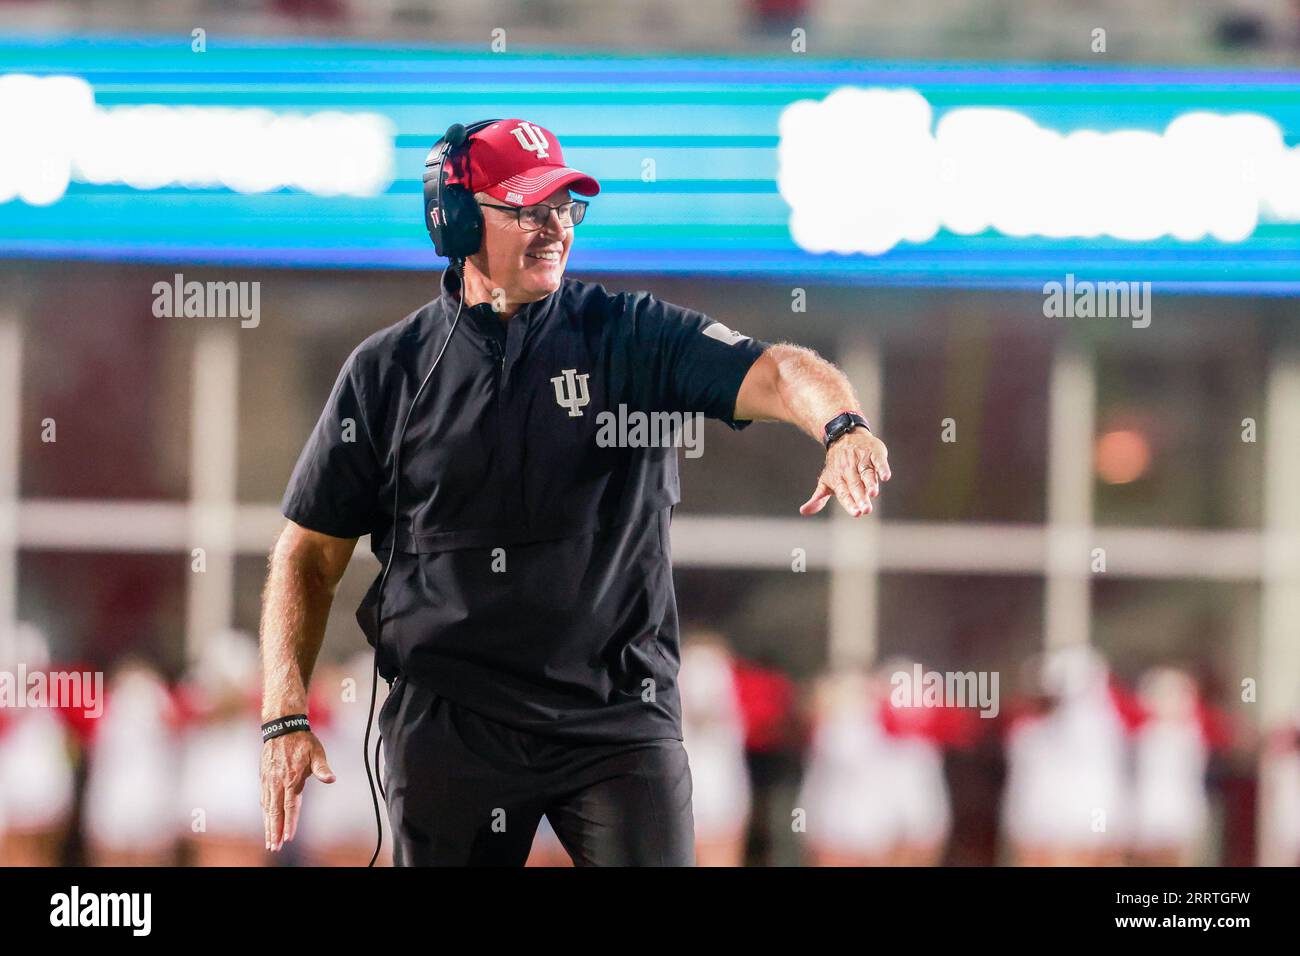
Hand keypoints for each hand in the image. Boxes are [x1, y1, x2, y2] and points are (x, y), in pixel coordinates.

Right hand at [261, 731, 334, 851]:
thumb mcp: (316, 753)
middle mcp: (277, 783)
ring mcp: (269, 781)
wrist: (282, 728)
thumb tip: (331, 779)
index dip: (290, 823)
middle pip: (275, 812)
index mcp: (291, 779)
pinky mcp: (264, 778)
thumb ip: (322, 768)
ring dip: (268, 825)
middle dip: (275, 831)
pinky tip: (267, 820)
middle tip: (275, 847)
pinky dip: (265, 813)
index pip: (290, 806)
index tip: (289, 838)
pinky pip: (264, 800)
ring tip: (270, 840)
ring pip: (267, 808)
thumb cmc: (302, 741)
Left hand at [799, 429, 890, 516]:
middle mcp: (849, 470)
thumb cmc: (836, 466)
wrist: (843, 437)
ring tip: (873, 493)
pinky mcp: (873, 452)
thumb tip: (803, 511)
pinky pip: (878, 460)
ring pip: (866, 473)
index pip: (844, 494)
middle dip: (861, 498)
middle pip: (856, 486)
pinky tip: (886, 477)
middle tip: (866, 510)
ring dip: (870, 483)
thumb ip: (818, 498)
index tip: (857, 514)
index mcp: (838, 479)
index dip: (850, 504)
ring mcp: (861, 460)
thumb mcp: (826, 481)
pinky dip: (882, 467)